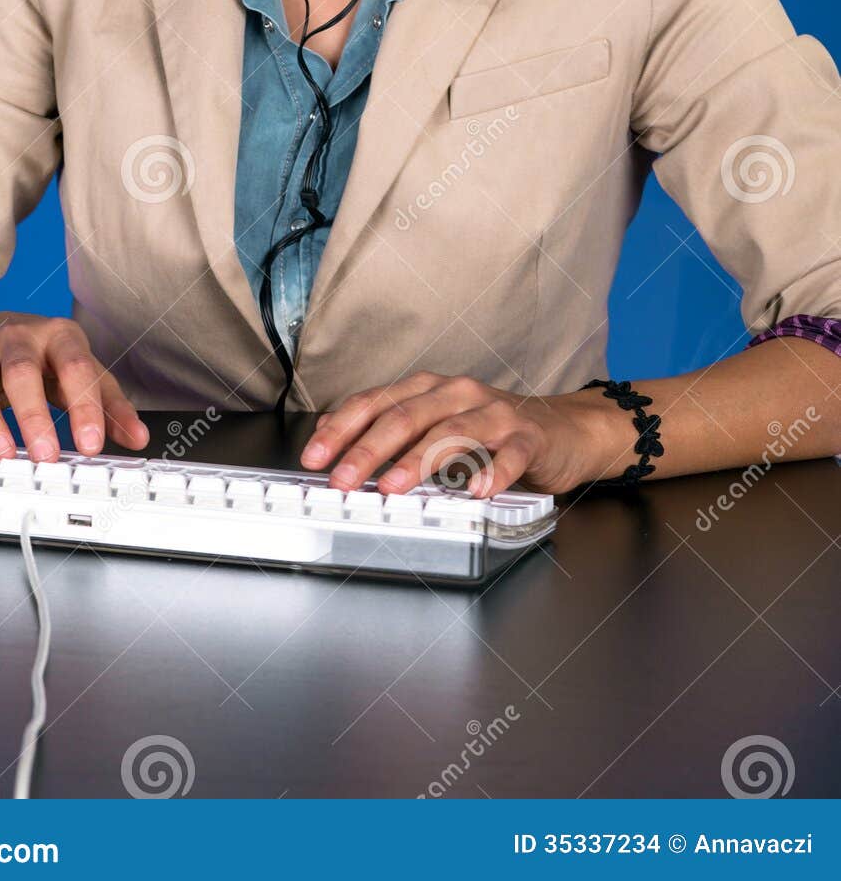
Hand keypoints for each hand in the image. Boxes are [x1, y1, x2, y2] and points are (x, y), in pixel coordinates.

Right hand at [0, 311, 148, 461]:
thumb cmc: (46, 356)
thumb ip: (110, 405)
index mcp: (59, 337)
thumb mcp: (83, 373)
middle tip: (46, 455)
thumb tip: (138, 436)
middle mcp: (18, 339)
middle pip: (22, 371)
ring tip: (2, 453)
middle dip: (33, 415)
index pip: (76, 368)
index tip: (91, 445)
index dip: (85, 406)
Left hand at [298, 371, 604, 496]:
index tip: (315, 456)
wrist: (565, 429)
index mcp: (429, 389)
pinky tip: (476, 491)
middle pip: (407, 416)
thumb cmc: (492, 431)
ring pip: (452, 432)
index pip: (376, 402)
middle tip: (344, 479)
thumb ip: (392, 430)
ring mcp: (495, 413)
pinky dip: (493, 471)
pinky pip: (510, 454)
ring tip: (395, 485)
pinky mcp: (529, 437)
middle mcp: (458, 393)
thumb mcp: (437, 424)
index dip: (343, 428)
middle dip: (370, 449)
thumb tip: (333, 440)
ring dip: (420, 460)